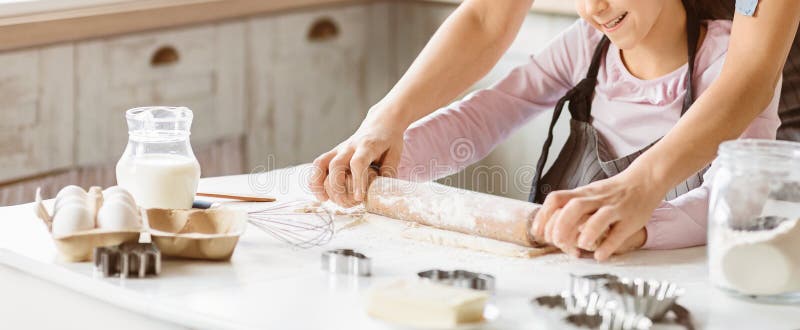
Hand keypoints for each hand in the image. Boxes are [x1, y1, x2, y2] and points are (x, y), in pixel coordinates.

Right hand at [309, 107, 406, 206]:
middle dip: (337, 187)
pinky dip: (314, 180)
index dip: (356, 181)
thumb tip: (382, 192)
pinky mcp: (333, 153)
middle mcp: (350, 147)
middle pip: (336, 165)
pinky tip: (320, 194)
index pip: (358, 163)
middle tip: (347, 203)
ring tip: (325, 200)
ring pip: (321, 163)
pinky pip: (318, 165)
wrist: (381, 122)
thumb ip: (389, 172)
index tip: (358, 198)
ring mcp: (339, 149)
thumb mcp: (395, 154)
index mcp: (367, 146)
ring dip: (320, 184)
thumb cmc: (389, 140)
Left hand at [531, 170, 663, 260]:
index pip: (557, 199)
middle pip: (574, 207)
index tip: (539, 233)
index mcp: (583, 193)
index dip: (544, 216)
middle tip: (558, 242)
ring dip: (586, 235)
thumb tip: (549, 228)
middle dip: (561, 226)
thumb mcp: (588, 194)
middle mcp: (597, 199)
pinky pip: (619, 233)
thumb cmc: (612, 193)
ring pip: (598, 218)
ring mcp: (615, 208)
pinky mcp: (631, 219)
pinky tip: (599, 255)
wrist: (645, 180)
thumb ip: (571, 208)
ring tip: (581, 247)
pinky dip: (608, 247)